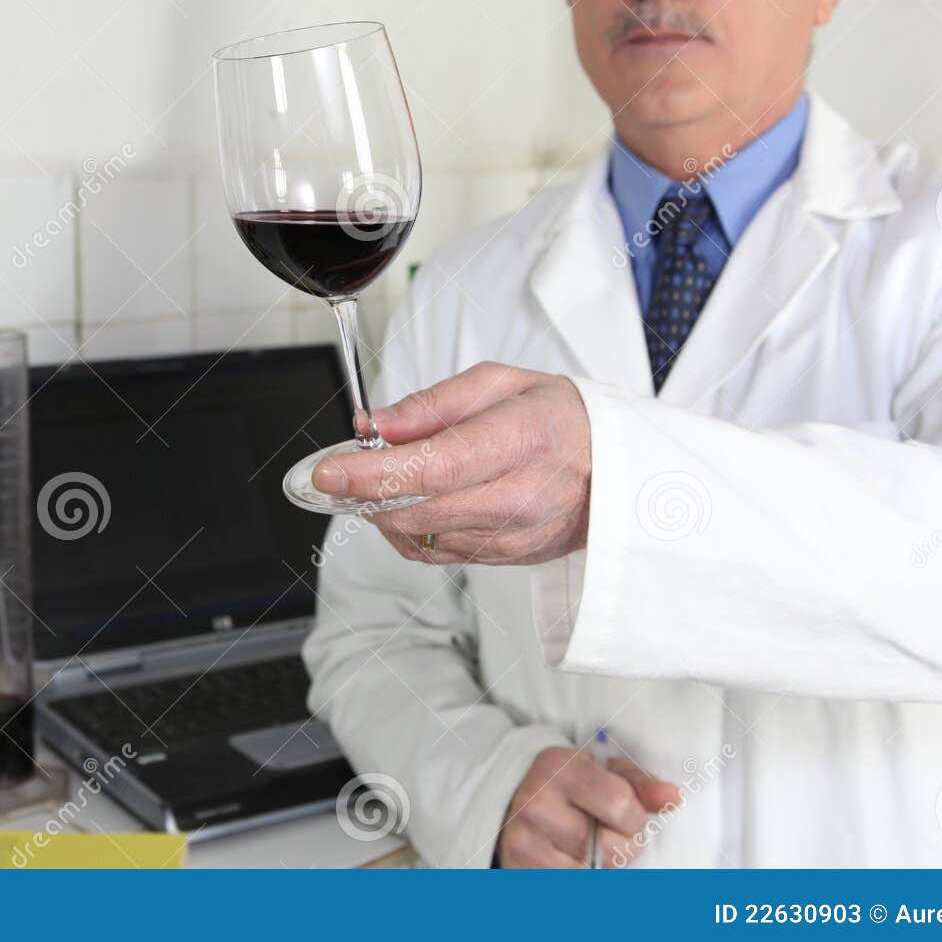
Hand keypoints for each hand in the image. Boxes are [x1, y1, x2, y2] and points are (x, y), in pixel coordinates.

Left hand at [310, 362, 592, 565]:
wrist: (613, 471)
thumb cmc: (557, 419)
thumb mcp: (500, 383)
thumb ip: (433, 403)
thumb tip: (376, 425)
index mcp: (519, 440)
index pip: (434, 467)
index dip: (373, 473)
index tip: (328, 471)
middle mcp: (516, 497)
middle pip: (418, 509)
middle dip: (362, 494)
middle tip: (337, 471)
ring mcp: (510, 536)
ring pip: (419, 536)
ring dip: (381, 511)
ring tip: (376, 480)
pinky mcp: (502, 559)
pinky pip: (434, 552)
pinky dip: (404, 530)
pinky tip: (402, 505)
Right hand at [495, 747, 680, 868]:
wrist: (507, 804)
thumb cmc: (565, 788)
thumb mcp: (598, 772)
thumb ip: (638, 784)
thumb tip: (672, 797)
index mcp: (557, 766)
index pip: (621, 804)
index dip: (633, 815)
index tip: (622, 812)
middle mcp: (535, 802)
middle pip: (612, 845)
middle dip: (619, 844)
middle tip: (599, 831)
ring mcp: (523, 841)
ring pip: (595, 872)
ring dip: (599, 865)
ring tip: (582, 846)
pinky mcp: (520, 871)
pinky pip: (574, 886)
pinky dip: (582, 878)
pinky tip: (569, 862)